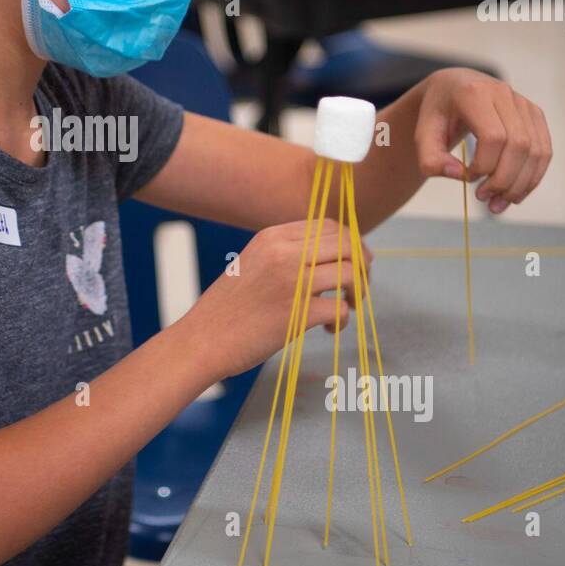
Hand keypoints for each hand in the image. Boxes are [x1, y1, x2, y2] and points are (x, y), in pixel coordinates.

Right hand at [184, 218, 367, 378]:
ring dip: (358, 291)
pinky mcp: (298, 314)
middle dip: (363, 265)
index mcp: (272, 237)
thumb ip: (286, 253)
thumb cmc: (228, 308)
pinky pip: (341, 309)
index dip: (351, 243)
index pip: (330, 226)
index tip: (354, 262)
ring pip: (351, 272)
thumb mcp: (253, 263)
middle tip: (359, 286)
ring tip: (348, 306)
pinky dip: (344, 320)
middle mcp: (283, 252)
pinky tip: (330, 329)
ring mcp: (292, 282)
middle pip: (348, 244)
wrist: (202, 339)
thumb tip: (333, 255)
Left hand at [413, 68, 552, 213]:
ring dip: (521, 184)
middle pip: (519, 145)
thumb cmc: (437, 114)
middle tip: (483, 199)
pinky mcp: (534, 115)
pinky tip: (514, 194)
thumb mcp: (422, 134)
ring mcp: (523, 103)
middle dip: (504, 179)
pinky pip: (544, 150)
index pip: (493, 136)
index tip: (468, 178)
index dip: (485, 165)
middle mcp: (504, 94)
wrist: (454, 88)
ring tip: (498, 204)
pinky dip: (532, 177)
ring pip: (536, 150)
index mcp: (474, 94)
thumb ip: (431, 159)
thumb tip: (460, 176)